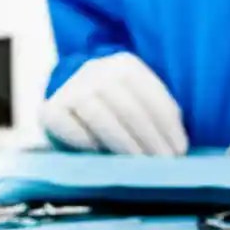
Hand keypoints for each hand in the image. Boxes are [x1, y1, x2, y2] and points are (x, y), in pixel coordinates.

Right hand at [42, 52, 188, 155]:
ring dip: (124, 144)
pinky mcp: (50, 110)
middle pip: (129, 108)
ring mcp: (71, 88)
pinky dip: (87, 143)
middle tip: (162, 164)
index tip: (179, 151)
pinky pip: (70, 127)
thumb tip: (178, 148)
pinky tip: (101, 154)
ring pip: (101, 117)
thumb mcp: (138, 100)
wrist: (68, 101)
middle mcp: (96, 71)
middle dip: (150, 140)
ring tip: (139, 165)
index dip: (168, 126)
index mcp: (125, 65)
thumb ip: (157, 115)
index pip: (152, 95)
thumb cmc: (115, 108)